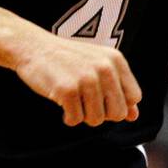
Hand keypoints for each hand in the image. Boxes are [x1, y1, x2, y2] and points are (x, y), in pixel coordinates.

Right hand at [14, 33, 142, 126]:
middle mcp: (105, 68)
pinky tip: (62, 103)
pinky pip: (75, 120)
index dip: (118, 104)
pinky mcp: (67, 90)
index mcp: (115, 60)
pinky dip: (68, 117)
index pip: (134, 96)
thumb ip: (118, 89)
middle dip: (102, 114)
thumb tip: (134, 116)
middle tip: (85, 102)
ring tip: (73, 99)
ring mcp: (86, 79)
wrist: (33, 47)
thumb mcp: (98, 66)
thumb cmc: (67, 59)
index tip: (102, 99)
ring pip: (96, 120)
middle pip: (118, 113)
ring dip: (82, 115)